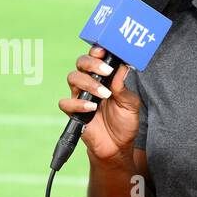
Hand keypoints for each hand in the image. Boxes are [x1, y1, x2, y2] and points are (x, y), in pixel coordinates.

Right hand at [59, 44, 141, 165]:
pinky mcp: (73, 112)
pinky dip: (77, 103)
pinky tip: (92, 108)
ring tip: (104, 94)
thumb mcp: (130, 103)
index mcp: (103, 77)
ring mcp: (80, 96)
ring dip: (88, 83)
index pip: (95, 57)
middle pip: (80, 63)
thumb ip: (124, 86)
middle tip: (106, 71)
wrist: (118, 146)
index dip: (97, 51)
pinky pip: (66, 102)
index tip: (104, 52)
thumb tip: (123, 67)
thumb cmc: (124, 122)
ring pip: (73, 78)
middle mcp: (89, 83)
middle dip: (92, 63)